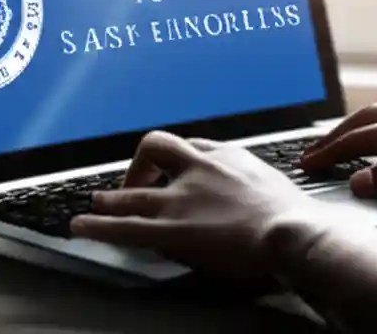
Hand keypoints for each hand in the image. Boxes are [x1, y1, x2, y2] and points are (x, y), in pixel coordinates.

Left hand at [70, 131, 320, 281]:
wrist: (292, 231)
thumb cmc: (294, 216)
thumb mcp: (275, 184)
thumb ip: (256, 184)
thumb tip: (258, 196)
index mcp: (227, 157)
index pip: (192, 146)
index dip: (178, 159)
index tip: (174, 169)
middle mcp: (198, 170)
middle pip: (156, 150)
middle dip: (140, 166)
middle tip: (136, 184)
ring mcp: (181, 200)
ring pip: (132, 193)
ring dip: (110, 198)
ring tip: (95, 202)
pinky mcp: (170, 230)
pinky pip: (124, 227)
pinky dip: (98, 226)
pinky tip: (81, 227)